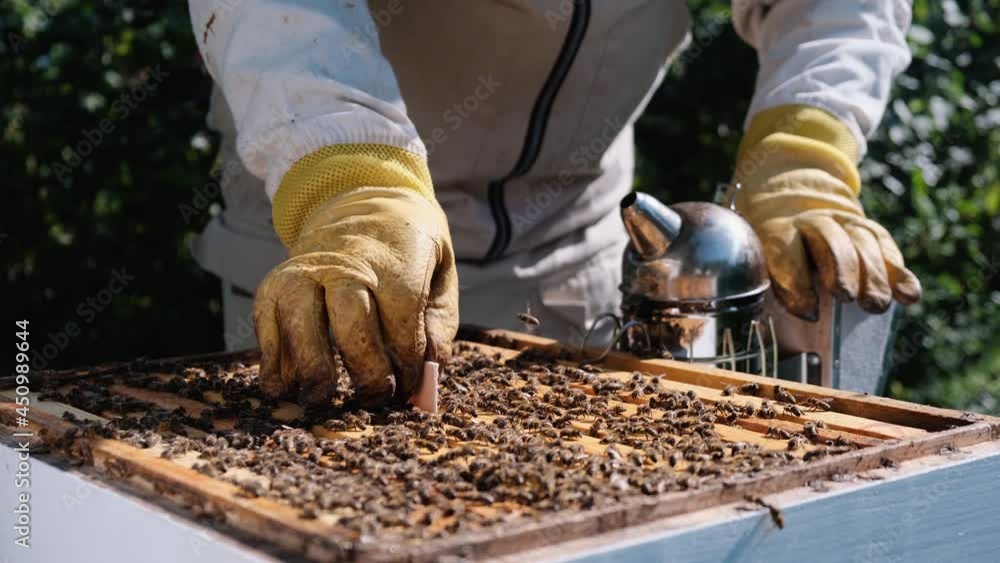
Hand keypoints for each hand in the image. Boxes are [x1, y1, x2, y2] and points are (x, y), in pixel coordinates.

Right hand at [254, 187, 457, 406]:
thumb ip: (438, 327)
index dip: (405, 359)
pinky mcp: (275, 281)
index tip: (408, 385)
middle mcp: (346, 261)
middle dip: (363, 365)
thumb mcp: (441, 277)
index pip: (400, 316)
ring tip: (319, 398)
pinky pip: (267, 320)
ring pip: (301, 317)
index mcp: (396, 259)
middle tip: (373, 398)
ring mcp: (305, 268)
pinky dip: (271, 357)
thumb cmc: (409, 254)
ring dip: (309, 364)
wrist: (362, 200)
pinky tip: (283, 386)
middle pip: (351, 317)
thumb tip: (425, 377)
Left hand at [733, 106, 920, 320]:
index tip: (809, 312)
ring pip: (861, 241)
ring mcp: (842, 219)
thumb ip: (764, 277)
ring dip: (872, 275)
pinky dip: (899, 272)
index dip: (797, 282)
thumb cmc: (767, 240)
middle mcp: (811, 219)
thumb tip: (777, 321)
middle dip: (840, 270)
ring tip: (875, 305)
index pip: (785, 252)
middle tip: (845, 298)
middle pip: (830, 240)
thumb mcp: (754, 250)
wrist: (785, 192)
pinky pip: (885, 245)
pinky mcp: (865, 226)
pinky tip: (909, 295)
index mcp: (773, 227)